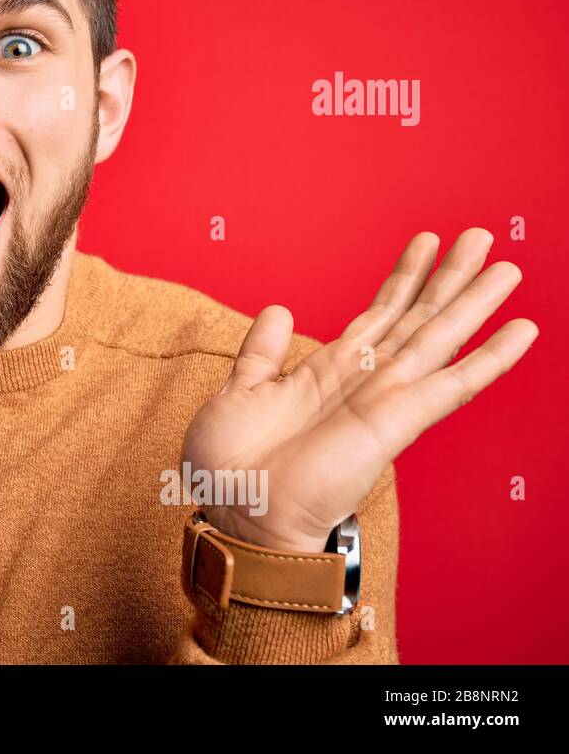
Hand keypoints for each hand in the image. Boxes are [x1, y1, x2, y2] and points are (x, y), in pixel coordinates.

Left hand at [182, 228, 536, 552]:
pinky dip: (488, 358)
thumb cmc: (231, 471)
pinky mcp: (394, 423)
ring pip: (439, 340)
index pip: (377, 315)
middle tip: (481, 236)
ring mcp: (383, 401)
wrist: (237, 517)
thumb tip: (278, 310)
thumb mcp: (240, 393)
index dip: (403, 278)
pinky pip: (451, 385)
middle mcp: (363, 382)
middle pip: (417, 319)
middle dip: (449, 278)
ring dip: (473, 302)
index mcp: (327, 372)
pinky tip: (521, 331)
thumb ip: (262, 353)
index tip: (425, 241)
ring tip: (506, 267)